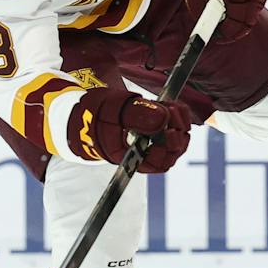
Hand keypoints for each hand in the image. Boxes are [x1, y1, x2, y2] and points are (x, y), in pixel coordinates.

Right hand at [67, 91, 195, 172]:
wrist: (87, 109)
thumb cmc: (95, 112)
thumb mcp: (112, 110)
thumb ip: (136, 114)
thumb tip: (163, 119)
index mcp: (128, 156)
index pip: (156, 162)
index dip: (168, 147)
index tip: (169, 129)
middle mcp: (141, 155)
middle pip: (170, 154)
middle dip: (177, 132)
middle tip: (172, 111)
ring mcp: (149, 145)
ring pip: (175, 143)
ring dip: (179, 124)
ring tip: (172, 106)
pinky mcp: (155, 134)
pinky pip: (174, 132)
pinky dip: (178, 119)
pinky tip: (172, 106)